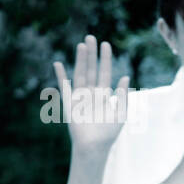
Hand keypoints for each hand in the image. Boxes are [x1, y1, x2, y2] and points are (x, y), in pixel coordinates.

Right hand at [53, 34, 129, 155]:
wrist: (95, 146)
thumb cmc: (108, 132)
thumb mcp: (120, 112)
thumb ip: (122, 94)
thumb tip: (125, 76)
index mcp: (104, 94)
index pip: (105, 72)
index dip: (105, 59)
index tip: (106, 44)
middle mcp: (91, 92)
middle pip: (91, 69)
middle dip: (91, 54)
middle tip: (91, 37)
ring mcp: (80, 96)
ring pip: (80, 73)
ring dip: (80, 60)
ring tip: (81, 45)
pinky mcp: (70, 103)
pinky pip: (64, 87)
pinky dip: (61, 76)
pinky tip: (58, 64)